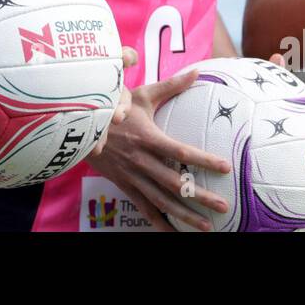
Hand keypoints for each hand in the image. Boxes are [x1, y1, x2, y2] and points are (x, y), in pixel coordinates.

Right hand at [87, 68, 234, 231]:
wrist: (79, 127)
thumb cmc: (113, 107)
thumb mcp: (142, 94)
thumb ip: (171, 85)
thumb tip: (197, 71)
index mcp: (148, 137)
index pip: (181, 151)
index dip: (204, 160)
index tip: (225, 167)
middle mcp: (141, 161)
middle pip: (175, 183)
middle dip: (200, 196)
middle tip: (223, 206)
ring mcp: (132, 176)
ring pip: (161, 201)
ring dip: (185, 216)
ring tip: (207, 226)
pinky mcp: (124, 186)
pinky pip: (144, 208)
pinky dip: (159, 223)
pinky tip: (174, 233)